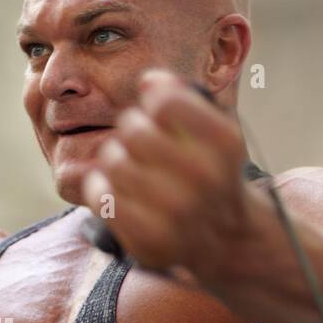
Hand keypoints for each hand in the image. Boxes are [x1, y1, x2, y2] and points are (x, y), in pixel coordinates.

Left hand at [83, 71, 251, 280]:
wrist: (225, 238)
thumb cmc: (210, 172)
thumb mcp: (213, 130)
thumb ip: (183, 97)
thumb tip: (148, 82)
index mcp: (225, 144)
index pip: (166, 103)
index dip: (154, 100)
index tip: (157, 112)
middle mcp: (206, 179)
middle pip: (134, 131)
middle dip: (130, 129)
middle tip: (138, 140)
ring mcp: (178, 214)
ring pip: (113, 162)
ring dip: (113, 158)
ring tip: (126, 165)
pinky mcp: (150, 241)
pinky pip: (101, 196)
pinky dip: (98, 187)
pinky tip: (111, 186)